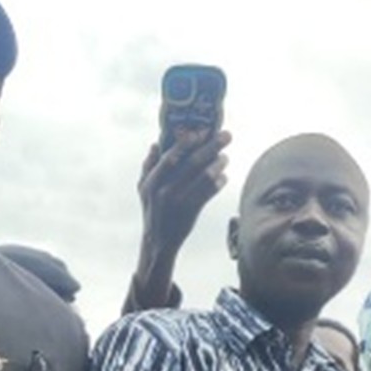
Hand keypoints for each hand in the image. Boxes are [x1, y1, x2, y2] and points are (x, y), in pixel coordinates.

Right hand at [136, 126, 228, 251]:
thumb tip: (155, 143)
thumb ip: (149, 165)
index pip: (170, 156)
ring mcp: (180, 200)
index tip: (201, 130)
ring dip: (218, 164)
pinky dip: (219, 182)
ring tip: (225, 156)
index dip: (186, 142)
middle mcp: (165, 189)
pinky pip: (210, 192)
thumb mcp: (143, 188)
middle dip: (211, 146)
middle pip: (192, 162)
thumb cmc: (152, 209)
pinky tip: (224, 176)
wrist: (159, 240)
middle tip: (227, 135)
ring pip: (204, 176)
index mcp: (152, 180)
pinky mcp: (192, 210)